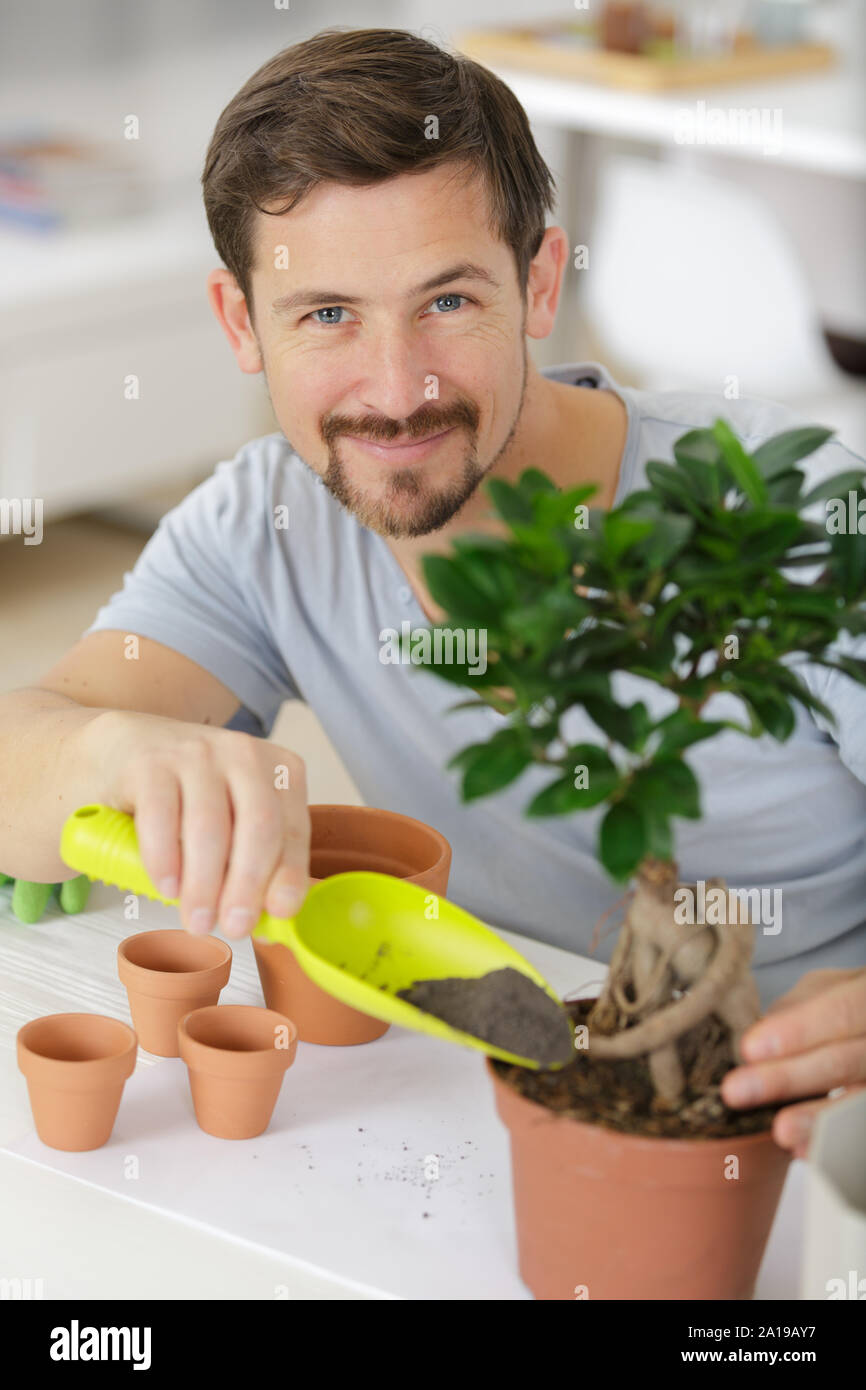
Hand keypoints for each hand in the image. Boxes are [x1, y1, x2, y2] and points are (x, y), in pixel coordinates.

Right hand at [88, 709, 309, 938]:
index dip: (288, 874)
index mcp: (278, 769)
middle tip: (235, 927)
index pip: (292, 828)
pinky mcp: (150, 763)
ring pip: (209, 827)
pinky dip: (165, 860)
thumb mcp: (234, 818)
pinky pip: (160, 818)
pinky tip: (167, 887)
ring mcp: (196, 753)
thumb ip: (256, 860)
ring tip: (198, 920)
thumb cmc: (190, 795)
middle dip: (248, 884)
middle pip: (258, 825)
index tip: (279, 912)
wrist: (126, 750)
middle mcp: (244, 754)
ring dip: (204, 883)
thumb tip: (270, 918)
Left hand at [721, 967, 865, 1156]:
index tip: (750, 1049)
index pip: (842, 1012)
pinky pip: (860, 1128)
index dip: (799, 1031)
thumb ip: (794, 1010)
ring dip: (815, 1118)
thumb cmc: (846, 1004)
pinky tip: (803, 1150)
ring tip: (778, 1130)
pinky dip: (832, 1142)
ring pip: (859, 1101)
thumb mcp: (825, 991)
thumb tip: (751, 1038)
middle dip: (788, 1078)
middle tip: (737, 1091)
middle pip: (845, 1061)